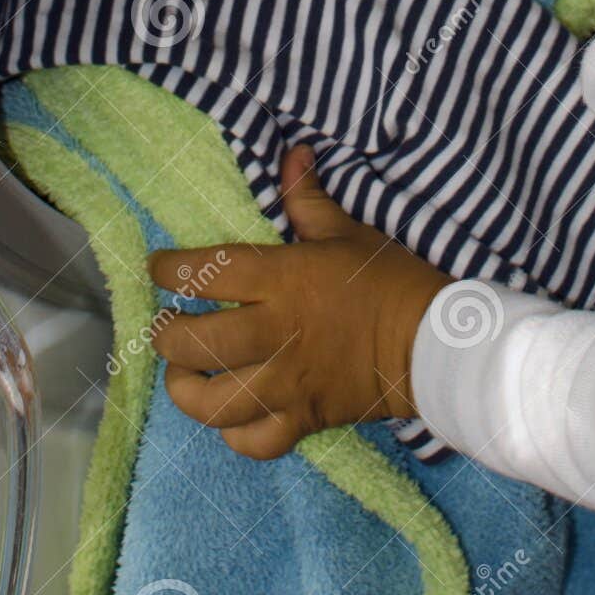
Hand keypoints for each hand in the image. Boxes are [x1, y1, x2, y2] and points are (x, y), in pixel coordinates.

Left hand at [148, 145, 449, 459]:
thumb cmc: (389, 282)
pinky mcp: (303, 419)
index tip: (159, 268)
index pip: (208, 272)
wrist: (434, 344)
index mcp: (283, 281)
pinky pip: (252, 441)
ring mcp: (287, 383)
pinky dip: (233, 432)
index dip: (171, 270)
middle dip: (165, 334)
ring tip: (184, 372)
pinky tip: (230, 413)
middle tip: (166, 323)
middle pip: (194, 342)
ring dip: (186, 388)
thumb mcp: (348, 233)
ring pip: (212, 402)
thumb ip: (307, 198)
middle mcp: (276, 334)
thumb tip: (292, 153)